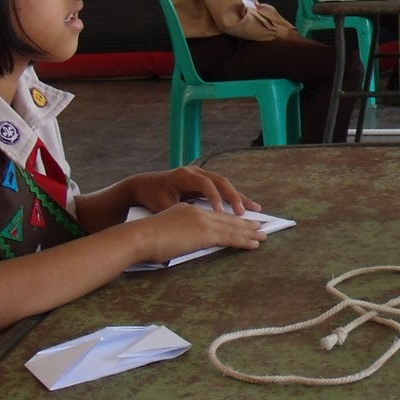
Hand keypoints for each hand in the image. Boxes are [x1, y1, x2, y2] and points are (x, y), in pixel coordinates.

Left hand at [128, 167, 260, 214]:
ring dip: (239, 198)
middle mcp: (195, 172)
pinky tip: (244, 208)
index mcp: (184, 175)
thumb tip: (195, 227)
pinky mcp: (204, 182)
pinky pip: (222, 189)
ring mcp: (201, 175)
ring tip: (255, 209)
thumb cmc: (151, 196)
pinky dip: (233, 199)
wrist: (143, 185)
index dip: (214, 198)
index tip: (220, 212)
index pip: (205, 184)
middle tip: (243, 213)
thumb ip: (179, 213)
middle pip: (220, 182)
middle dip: (234, 198)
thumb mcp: (162, 205)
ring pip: (225, 185)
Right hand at [130, 200, 265, 266]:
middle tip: (260, 226)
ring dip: (249, 232)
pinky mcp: (205, 233)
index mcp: (188, 210)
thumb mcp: (165, 231)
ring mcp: (202, 221)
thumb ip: (178, 234)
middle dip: (245, 223)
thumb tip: (183, 243)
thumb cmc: (145, 239)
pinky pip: (230, 237)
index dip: (229, 219)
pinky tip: (254, 244)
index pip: (214, 215)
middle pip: (227, 218)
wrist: (139, 236)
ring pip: (232, 227)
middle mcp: (198, 212)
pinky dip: (245, 240)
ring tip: (263, 235)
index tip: (241, 222)